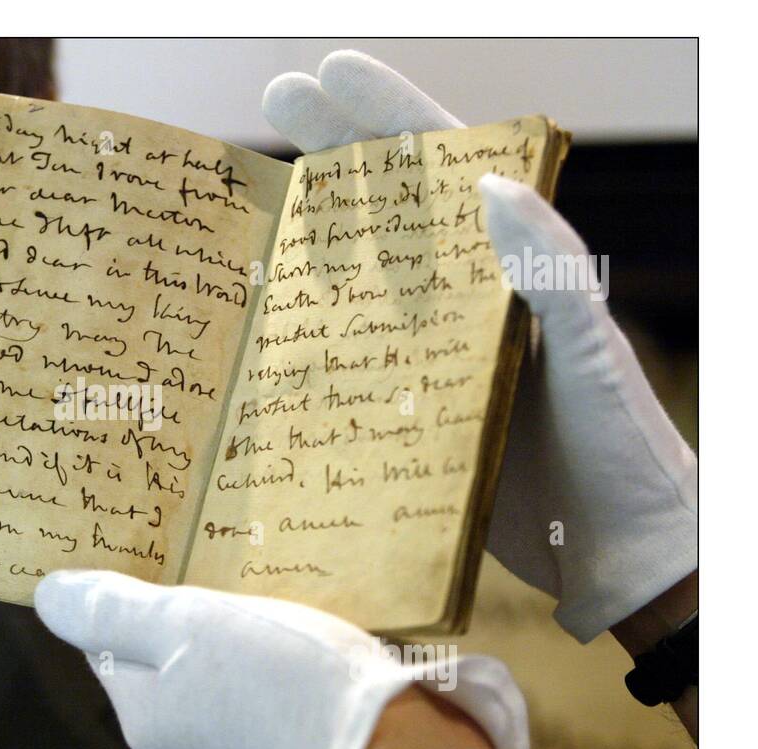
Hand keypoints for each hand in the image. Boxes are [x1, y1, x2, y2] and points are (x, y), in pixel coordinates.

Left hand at [34, 570, 527, 748]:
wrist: (392, 748)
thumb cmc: (281, 687)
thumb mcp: (184, 628)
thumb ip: (114, 610)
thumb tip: (46, 593)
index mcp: (143, 708)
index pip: (106, 634)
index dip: (114, 579)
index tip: (129, 530)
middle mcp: (180, 729)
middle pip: (159, 644)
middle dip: (171, 590)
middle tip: (191, 529)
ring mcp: (233, 731)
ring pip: (212, 654)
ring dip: (222, 609)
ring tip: (243, 555)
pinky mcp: (285, 724)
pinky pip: (259, 667)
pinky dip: (264, 633)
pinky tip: (285, 601)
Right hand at [263, 51, 697, 641]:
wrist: (617, 549)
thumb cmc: (619, 446)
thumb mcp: (591, 354)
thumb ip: (548, 272)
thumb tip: (489, 184)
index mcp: (513, 269)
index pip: (447, 170)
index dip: (387, 116)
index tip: (326, 74)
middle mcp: (467, 299)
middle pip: (391, 209)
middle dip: (336, 150)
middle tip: (274, 104)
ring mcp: (435, 352)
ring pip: (362, 279)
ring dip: (311, 238)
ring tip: (254, 202)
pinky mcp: (413, 408)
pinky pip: (351, 358)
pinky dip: (309, 335)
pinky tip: (262, 329)